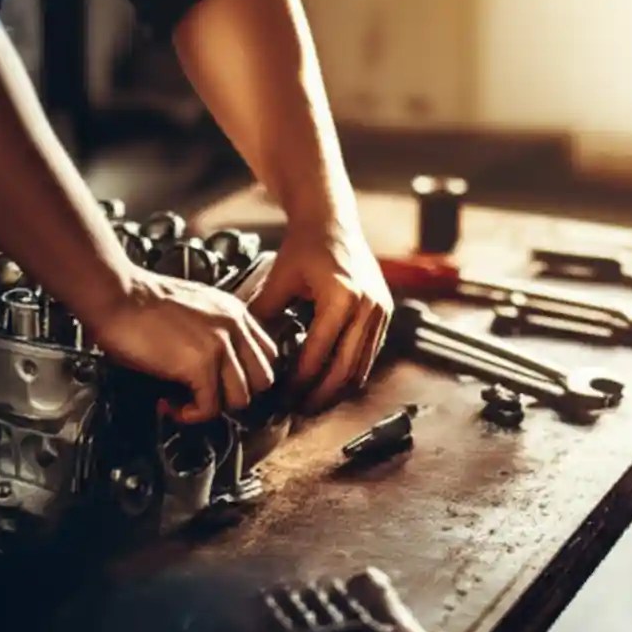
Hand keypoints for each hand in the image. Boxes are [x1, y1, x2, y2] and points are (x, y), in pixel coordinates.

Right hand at [88, 266, 278, 422]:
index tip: (223, 382)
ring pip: (241, 399)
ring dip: (213, 407)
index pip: (268, 354)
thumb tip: (216, 364)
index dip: (248, 375)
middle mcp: (234, 326)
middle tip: (207, 394)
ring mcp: (220, 345)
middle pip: (263, 379)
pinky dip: (190, 415)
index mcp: (235, 312)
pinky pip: (210, 408)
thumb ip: (214, 329)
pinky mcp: (199, 364)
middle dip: (236, 394)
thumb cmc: (141, 302)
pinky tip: (170, 404)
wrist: (117, 295)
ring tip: (185, 400)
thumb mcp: (194, 306)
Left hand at [248, 217, 392, 410]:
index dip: (299, 383)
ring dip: (337, 391)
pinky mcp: (384, 313)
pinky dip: (349, 373)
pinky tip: (329, 381)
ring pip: (361, 368)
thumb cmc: (305, 246)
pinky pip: (368, 355)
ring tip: (312, 402)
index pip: (318, 355)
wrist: (333, 221)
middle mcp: (367, 307)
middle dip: (320, 396)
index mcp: (341, 298)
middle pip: (345, 371)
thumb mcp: (278, 280)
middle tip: (298, 411)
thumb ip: (262, 317)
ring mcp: (380, 311)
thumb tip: (246, 354)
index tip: (282, 397)